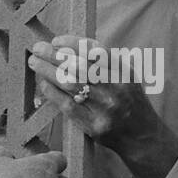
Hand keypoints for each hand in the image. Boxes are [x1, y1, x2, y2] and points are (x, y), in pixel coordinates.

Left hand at [27, 36, 161, 150]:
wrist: (142, 137)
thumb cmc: (130, 102)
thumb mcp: (127, 77)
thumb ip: (106, 63)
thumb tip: (70, 48)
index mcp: (125, 73)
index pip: (97, 51)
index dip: (73, 43)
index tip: (56, 40)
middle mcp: (116, 89)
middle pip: (80, 66)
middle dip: (55, 55)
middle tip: (38, 47)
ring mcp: (105, 109)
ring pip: (71, 84)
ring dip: (49, 71)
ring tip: (34, 62)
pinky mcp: (94, 126)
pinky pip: (67, 105)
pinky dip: (53, 92)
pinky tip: (44, 83)